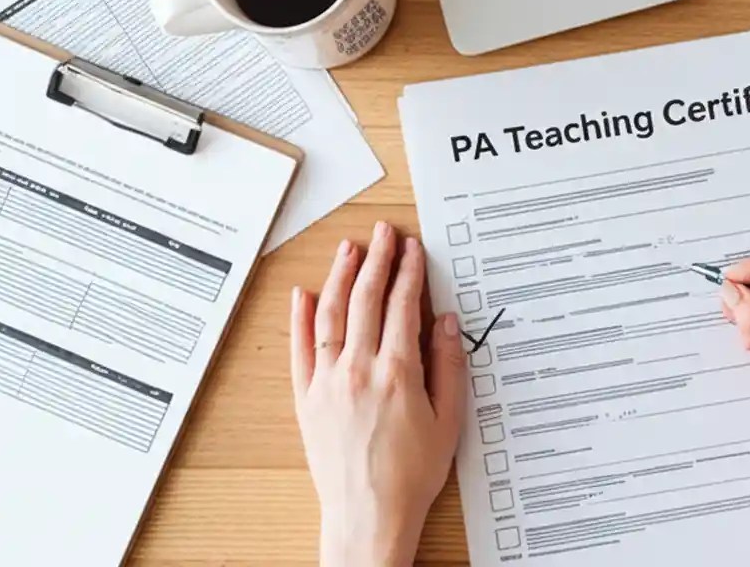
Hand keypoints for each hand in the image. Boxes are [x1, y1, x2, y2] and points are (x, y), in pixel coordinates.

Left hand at [290, 222, 465, 566]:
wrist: (369, 515)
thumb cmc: (411, 476)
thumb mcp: (448, 420)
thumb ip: (447, 366)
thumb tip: (444, 322)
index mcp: (398, 372)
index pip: (402, 305)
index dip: (409, 272)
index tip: (413, 249)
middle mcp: (358, 369)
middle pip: (366, 299)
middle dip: (377, 260)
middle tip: (384, 234)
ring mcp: (327, 382)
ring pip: (331, 314)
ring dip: (340, 276)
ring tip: (349, 249)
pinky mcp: (306, 399)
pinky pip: (300, 349)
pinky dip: (300, 318)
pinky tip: (304, 295)